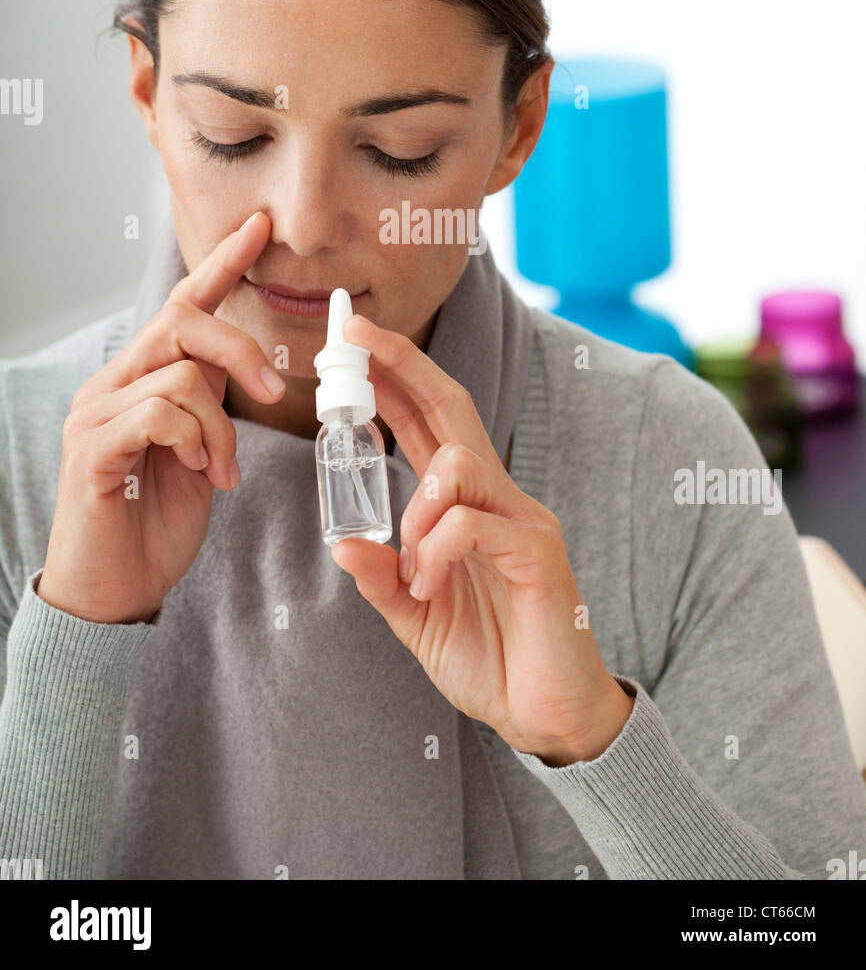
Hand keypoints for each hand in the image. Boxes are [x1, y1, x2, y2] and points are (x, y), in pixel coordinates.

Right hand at [38, 211, 285, 623]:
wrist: (115, 589)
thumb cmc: (156, 520)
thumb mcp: (201, 451)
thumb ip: (212, 405)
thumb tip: (247, 370)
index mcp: (144, 378)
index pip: (183, 305)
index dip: (221, 264)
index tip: (258, 227)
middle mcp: (114, 383)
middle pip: (182, 321)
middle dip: (241, 350)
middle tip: (273, 391)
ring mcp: (97, 413)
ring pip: (180, 373)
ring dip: (221, 426)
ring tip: (221, 471)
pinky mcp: (92, 449)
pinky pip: (158, 413)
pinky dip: (194, 440)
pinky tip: (198, 474)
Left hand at [334, 313, 634, 764]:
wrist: (546, 716)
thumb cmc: (490, 659)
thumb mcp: (416, 619)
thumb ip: (383, 581)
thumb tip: (343, 545)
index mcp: (467, 505)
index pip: (428, 424)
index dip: (394, 380)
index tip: (353, 345)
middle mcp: (499, 497)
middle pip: (453, 407)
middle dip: (402, 365)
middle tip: (356, 335)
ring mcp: (523, 519)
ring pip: (457, 464)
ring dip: (414, 507)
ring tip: (411, 564)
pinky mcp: (538, 552)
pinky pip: (471, 524)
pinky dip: (435, 552)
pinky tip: (431, 586)